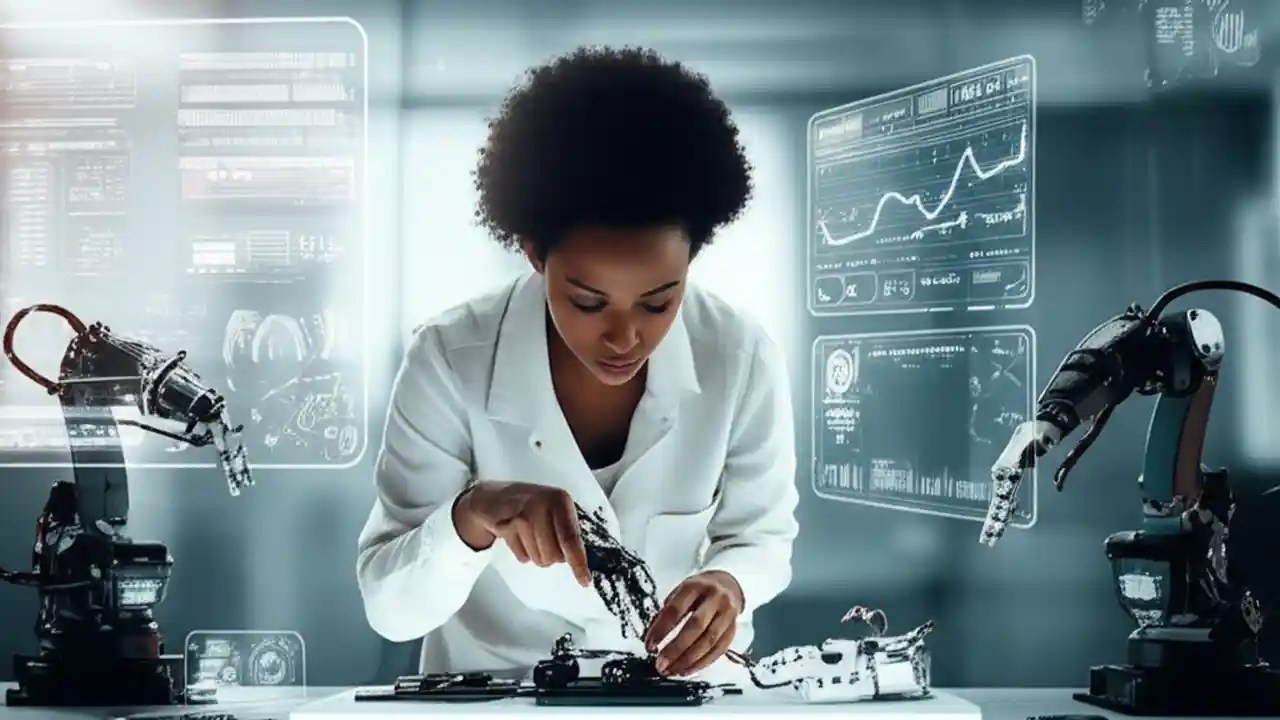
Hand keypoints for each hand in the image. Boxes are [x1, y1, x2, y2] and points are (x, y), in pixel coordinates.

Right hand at [454, 481, 591, 585]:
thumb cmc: (534, 505)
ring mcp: (521, 517)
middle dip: (553, 556)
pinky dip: (524, 553)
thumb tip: (580, 560)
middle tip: (547, 541)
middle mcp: (541, 506)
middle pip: (554, 555)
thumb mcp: (557, 508)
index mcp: (560, 499)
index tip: (584, 580)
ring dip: (539, 555)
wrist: (497, 498)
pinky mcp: (505, 528)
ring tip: (532, 537)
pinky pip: (523, 558)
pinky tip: (520, 537)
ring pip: (539, 559)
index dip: (578, 562)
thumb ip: (570, 529)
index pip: (571, 538)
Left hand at [643, 570, 743, 676]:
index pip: (676, 610)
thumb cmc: (698, 591)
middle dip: (676, 649)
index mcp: (696, 586)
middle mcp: (715, 598)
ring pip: (709, 641)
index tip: (649, 645)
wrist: (728, 585)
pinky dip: (702, 663)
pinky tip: (687, 669)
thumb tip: (653, 639)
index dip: (661, 629)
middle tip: (660, 664)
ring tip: (672, 670)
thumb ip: (668, 612)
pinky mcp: (733, 629)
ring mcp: (727, 614)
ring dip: (688, 660)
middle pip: (695, 627)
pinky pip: (719, 650)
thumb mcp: (680, 592)